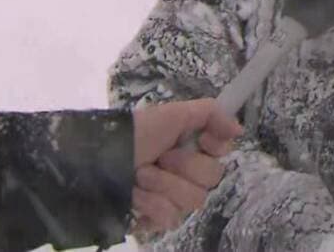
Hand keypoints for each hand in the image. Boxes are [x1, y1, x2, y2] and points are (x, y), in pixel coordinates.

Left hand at [131, 99, 243, 232]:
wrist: (94, 160)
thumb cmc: (135, 133)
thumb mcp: (172, 113)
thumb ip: (210, 113)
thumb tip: (239, 129)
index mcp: (193, 146)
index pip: (223, 152)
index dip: (213, 147)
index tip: (200, 140)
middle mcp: (187, 173)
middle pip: (212, 177)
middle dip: (182, 165)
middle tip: (159, 157)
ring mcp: (173, 198)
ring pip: (194, 199)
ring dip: (162, 185)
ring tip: (139, 177)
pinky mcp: (157, 219)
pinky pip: (171, 217)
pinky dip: (150, 204)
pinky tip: (135, 196)